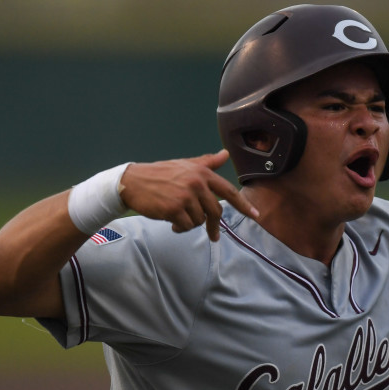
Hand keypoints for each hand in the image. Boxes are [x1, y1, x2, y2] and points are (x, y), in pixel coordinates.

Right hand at [120, 150, 258, 241]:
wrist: (132, 182)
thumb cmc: (160, 174)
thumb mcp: (185, 165)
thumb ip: (206, 163)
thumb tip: (225, 154)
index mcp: (201, 172)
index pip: (228, 191)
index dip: (244, 205)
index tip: (256, 215)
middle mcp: (196, 183)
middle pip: (216, 211)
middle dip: (214, 225)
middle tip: (213, 235)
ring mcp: (185, 196)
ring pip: (200, 221)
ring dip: (191, 224)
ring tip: (179, 218)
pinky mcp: (174, 209)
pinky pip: (187, 226)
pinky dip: (181, 228)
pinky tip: (172, 223)